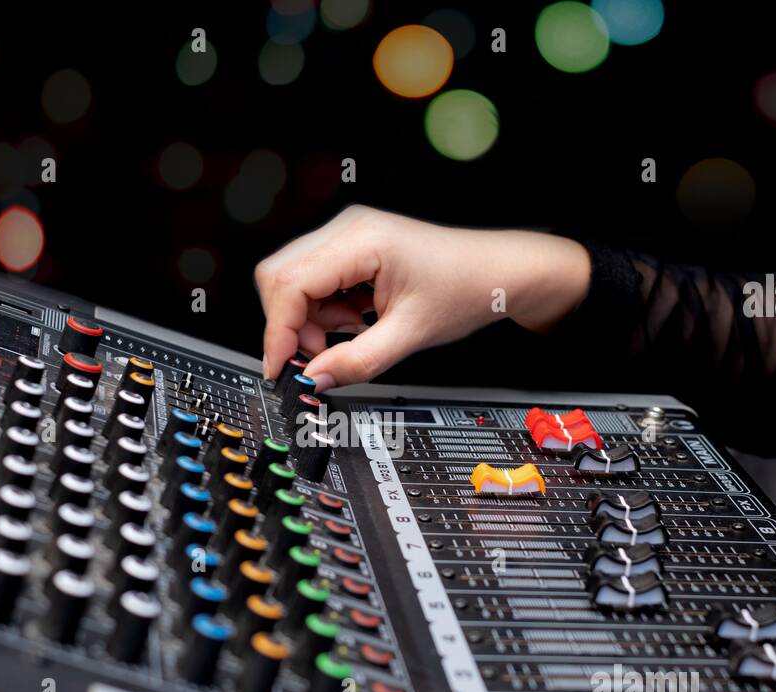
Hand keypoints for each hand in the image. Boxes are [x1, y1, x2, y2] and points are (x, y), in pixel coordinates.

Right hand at [254, 205, 590, 387]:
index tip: (281, 367)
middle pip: (279, 276)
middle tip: (318, 355)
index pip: (290, 283)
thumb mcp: (410, 335)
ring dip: (309, 320)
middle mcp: (347, 229)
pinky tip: (355, 321)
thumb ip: (357, 361)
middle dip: (289, 324)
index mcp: (362, 240)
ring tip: (351, 335)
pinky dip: (324, 312)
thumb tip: (316, 378)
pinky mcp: (351, 250)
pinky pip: (315, 283)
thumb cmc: (467, 287)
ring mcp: (348, 236)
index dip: (278, 330)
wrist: (497, 272)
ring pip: (293, 281)